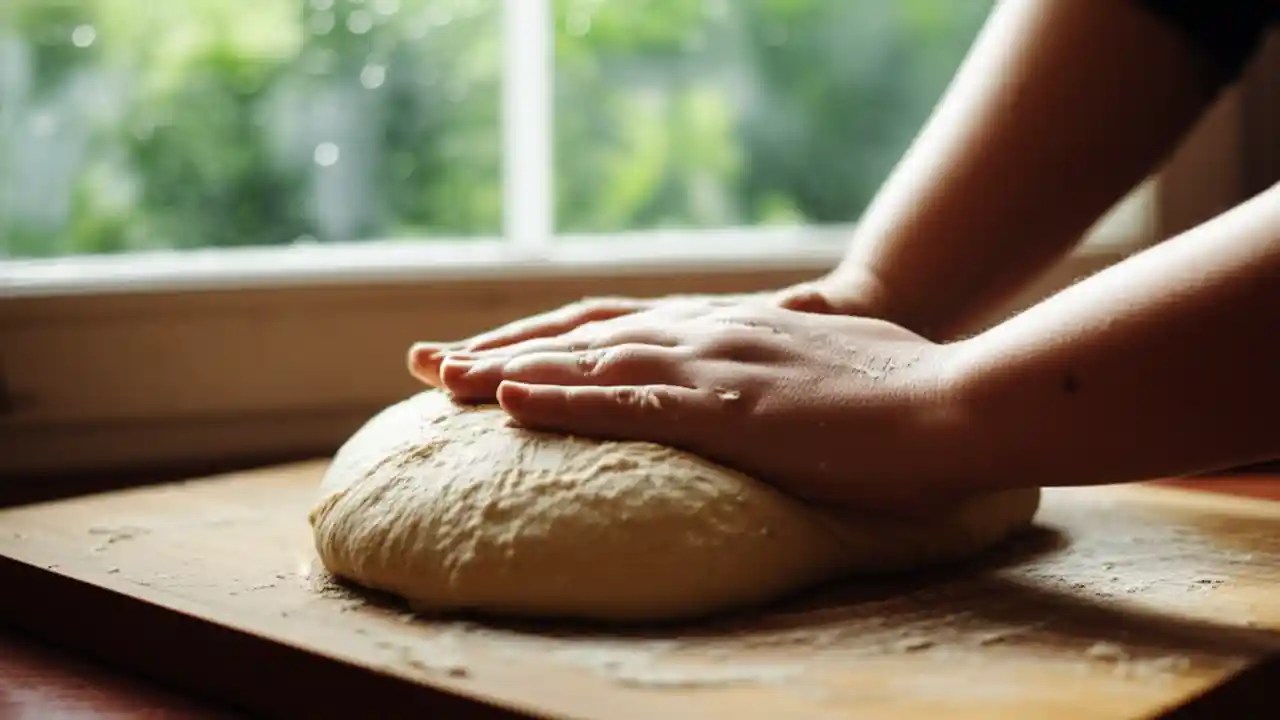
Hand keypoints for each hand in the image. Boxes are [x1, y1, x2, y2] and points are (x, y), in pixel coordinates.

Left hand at [407, 268, 890, 385]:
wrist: (957, 398)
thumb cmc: (903, 392)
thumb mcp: (822, 369)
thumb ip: (774, 370)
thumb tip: (761, 389)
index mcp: (727, 329)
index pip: (615, 326)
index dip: (545, 338)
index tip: (486, 354)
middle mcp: (708, 335)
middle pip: (583, 335)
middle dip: (499, 349)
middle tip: (424, 361)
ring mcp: (716, 367)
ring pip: (589, 361)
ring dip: (508, 370)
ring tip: (440, 379)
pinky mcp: (729, 407)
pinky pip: (629, 401)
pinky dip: (563, 399)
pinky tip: (510, 402)